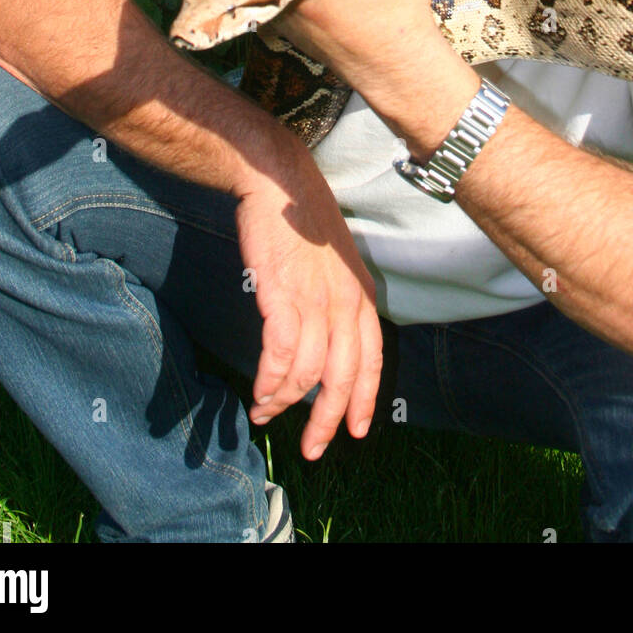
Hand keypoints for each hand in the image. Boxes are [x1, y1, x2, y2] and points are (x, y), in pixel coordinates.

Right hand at [235, 144, 382, 460]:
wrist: (281, 183)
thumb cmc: (305, 224)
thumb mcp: (338, 265)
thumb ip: (338, 303)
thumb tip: (329, 341)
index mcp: (361, 297)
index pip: (372, 361)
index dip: (363, 400)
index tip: (355, 431)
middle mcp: (344, 304)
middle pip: (342, 377)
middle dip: (327, 420)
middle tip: (313, 449)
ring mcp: (314, 301)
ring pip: (307, 372)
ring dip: (285, 401)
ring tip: (266, 414)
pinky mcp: (281, 295)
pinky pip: (279, 354)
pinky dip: (269, 380)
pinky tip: (260, 393)